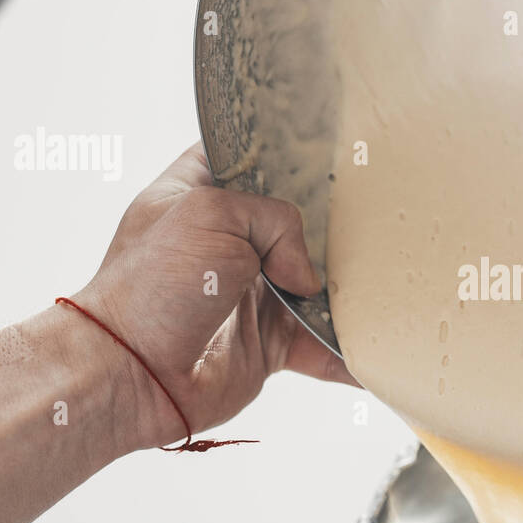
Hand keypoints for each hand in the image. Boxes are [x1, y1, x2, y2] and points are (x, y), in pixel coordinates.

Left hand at [70, 143, 355, 449]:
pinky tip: (376, 352)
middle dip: (335, 224)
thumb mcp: (212, 214)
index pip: (250, 155)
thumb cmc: (151, 285)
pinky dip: (345, 353)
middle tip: (377, 215)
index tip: (333, 149)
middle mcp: (230, 239)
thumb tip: (307, 276)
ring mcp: (252, 292)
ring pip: (318, 285)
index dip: (287, 151)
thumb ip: (277, 221)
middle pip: (299, 221)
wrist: (132, 373)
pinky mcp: (267, 343)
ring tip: (390, 281)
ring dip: (348, 290)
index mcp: (202, 192)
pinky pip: (318, 346)